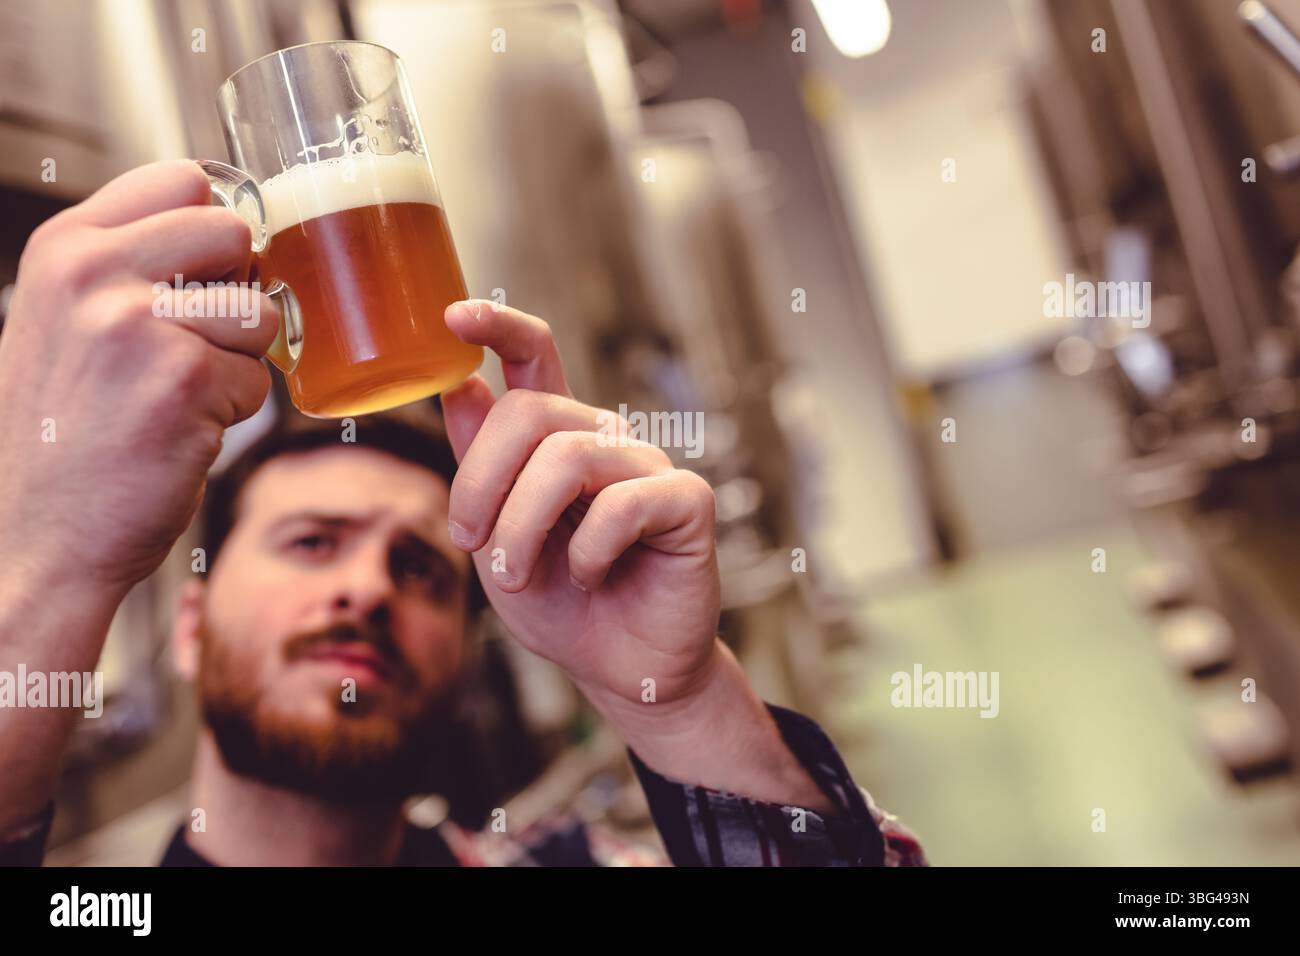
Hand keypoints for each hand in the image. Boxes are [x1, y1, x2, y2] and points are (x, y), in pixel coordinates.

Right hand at [0, 160, 277, 594]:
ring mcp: (139, 324)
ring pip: (258, 310)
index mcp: (66, 247)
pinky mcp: (185, 381)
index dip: (211, 229)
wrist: (37, 534)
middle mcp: (95, 272)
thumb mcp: (63, 321)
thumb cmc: (65, 433)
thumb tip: (223, 227)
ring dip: (237, 359)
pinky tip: (178, 431)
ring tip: (177, 396)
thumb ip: (126, 267)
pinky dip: (234, 412)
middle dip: (234, 290)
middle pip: (234, 231)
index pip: (182, 178)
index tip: (201, 272)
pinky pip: (259, 379)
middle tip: (193, 343)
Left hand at [440, 301, 721, 708]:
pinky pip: (624, 502)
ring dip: (523, 527)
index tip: (454, 314)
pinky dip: (591, 549)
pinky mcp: (687, 502)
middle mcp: (603, 438)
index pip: (533, 355)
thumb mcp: (495, 538)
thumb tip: (460, 385)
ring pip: (567, 457)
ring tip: (516, 577)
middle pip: (528, 411)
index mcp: (555, 438)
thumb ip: (480, 466)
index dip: (497, 325)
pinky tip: (594, 576)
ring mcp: (648, 466)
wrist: (619, 668)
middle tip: (470, 543)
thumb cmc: (560, 603)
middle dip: (481, 482)